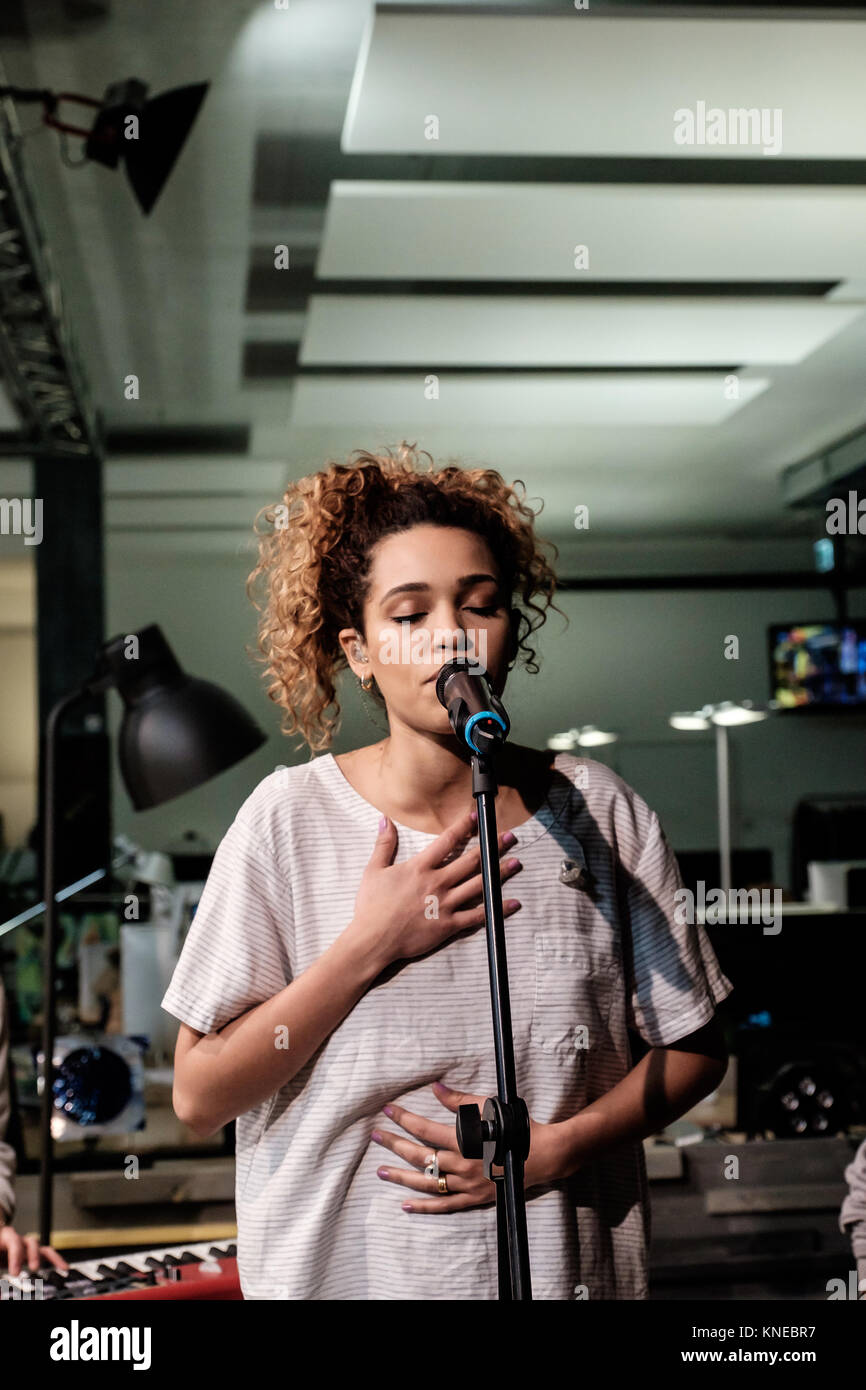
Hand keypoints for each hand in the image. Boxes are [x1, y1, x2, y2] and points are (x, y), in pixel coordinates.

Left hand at [0, 1223, 68, 1278]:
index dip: (16, 1256)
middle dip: (31, 1256)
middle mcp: (17, 1239)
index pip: (13, 1242)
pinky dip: (55, 1259)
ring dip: (41, 1258)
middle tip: (32, 1269)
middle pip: (28, 1242)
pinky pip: (46, 1253)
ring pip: (38, 1246)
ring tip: (42, 1269)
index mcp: (4, 1237)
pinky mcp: (32, 1252)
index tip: (16, 1271)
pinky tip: (63, 1267)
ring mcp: (25, 1245)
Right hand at [350, 808, 522, 970]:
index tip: (477, 817)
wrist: (373, 939)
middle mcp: (437, 882)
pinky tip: (512, 902)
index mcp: (420, 867)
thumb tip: (386, 820)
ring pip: (479, 885)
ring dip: (499, 873)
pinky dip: (497, 909)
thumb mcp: (374, 871)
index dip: (464, 826)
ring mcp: (445, 904)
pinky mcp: (449, 924)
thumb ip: (384, 845)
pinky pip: (478, 915)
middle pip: (471, 860)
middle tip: (509, 837)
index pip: (448, 841)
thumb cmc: (372, 906)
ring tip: (516, 863)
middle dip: (492, 846)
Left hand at [370, 1080, 571, 1212]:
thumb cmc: (515, 1127)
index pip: (425, 1129)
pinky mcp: (473, 1199)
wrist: (542, 1156)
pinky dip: (423, 1207)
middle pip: (420, 1156)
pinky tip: (405, 1205)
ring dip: (401, 1176)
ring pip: (426, 1183)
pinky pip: (444, 1206)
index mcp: (464, 1140)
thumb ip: (459, 1100)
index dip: (404, 1119)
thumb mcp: (488, 1106)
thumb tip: (435, 1088)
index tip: (388, 1111)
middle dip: (395, 1144)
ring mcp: (466, 1186)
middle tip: (376, 1136)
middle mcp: (462, 1165)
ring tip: (380, 1171)